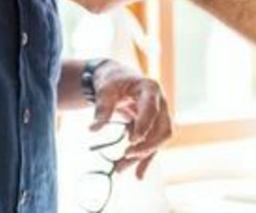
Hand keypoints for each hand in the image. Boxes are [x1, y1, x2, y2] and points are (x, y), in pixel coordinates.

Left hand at [90, 61, 171, 178]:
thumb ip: (102, 107)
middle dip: (146, 145)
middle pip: (161, 129)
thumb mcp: (105, 89)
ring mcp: (159, 116)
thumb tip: (94, 128)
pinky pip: (152, 145)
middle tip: (126, 155)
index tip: (131, 141)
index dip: (144, 126)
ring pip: (157, 141)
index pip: (152, 110)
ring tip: (120, 169)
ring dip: (142, 156)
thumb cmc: (112, 80)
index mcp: (150, 89)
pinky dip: (145, 160)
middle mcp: (160, 103)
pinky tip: (138, 176)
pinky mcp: (152, 127)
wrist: (116, 79)